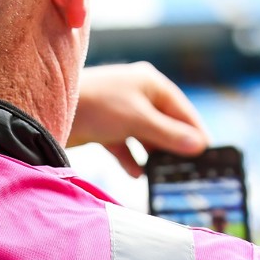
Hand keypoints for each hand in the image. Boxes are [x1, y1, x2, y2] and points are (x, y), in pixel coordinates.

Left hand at [68, 62, 208, 176]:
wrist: (47, 110)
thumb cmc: (97, 107)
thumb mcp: (138, 121)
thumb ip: (169, 135)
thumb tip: (199, 145)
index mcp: (150, 83)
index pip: (183, 109)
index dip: (196, 132)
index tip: (211, 155)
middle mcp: (137, 93)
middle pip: (165, 123)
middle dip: (175, 146)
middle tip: (190, 172)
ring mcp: (119, 110)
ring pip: (145, 135)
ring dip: (153, 155)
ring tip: (165, 176)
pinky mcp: (103, 126)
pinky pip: (124, 144)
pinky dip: (131, 158)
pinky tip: (137, 174)